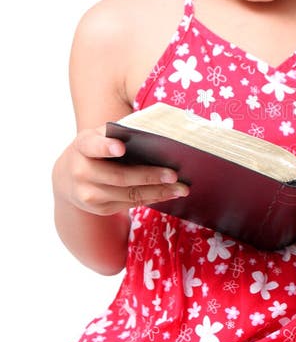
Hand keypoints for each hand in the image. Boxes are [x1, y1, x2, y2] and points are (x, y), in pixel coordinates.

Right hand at [54, 126, 188, 216]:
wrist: (68, 178)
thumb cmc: (94, 149)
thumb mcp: (98, 136)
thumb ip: (119, 132)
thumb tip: (155, 133)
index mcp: (83, 146)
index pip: (93, 145)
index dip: (106, 147)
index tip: (121, 148)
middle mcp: (81, 171)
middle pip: (119, 176)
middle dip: (149, 176)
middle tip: (173, 174)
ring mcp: (89, 193)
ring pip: (128, 194)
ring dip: (158, 192)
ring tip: (181, 188)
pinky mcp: (99, 208)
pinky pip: (130, 203)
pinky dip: (152, 198)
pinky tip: (170, 193)